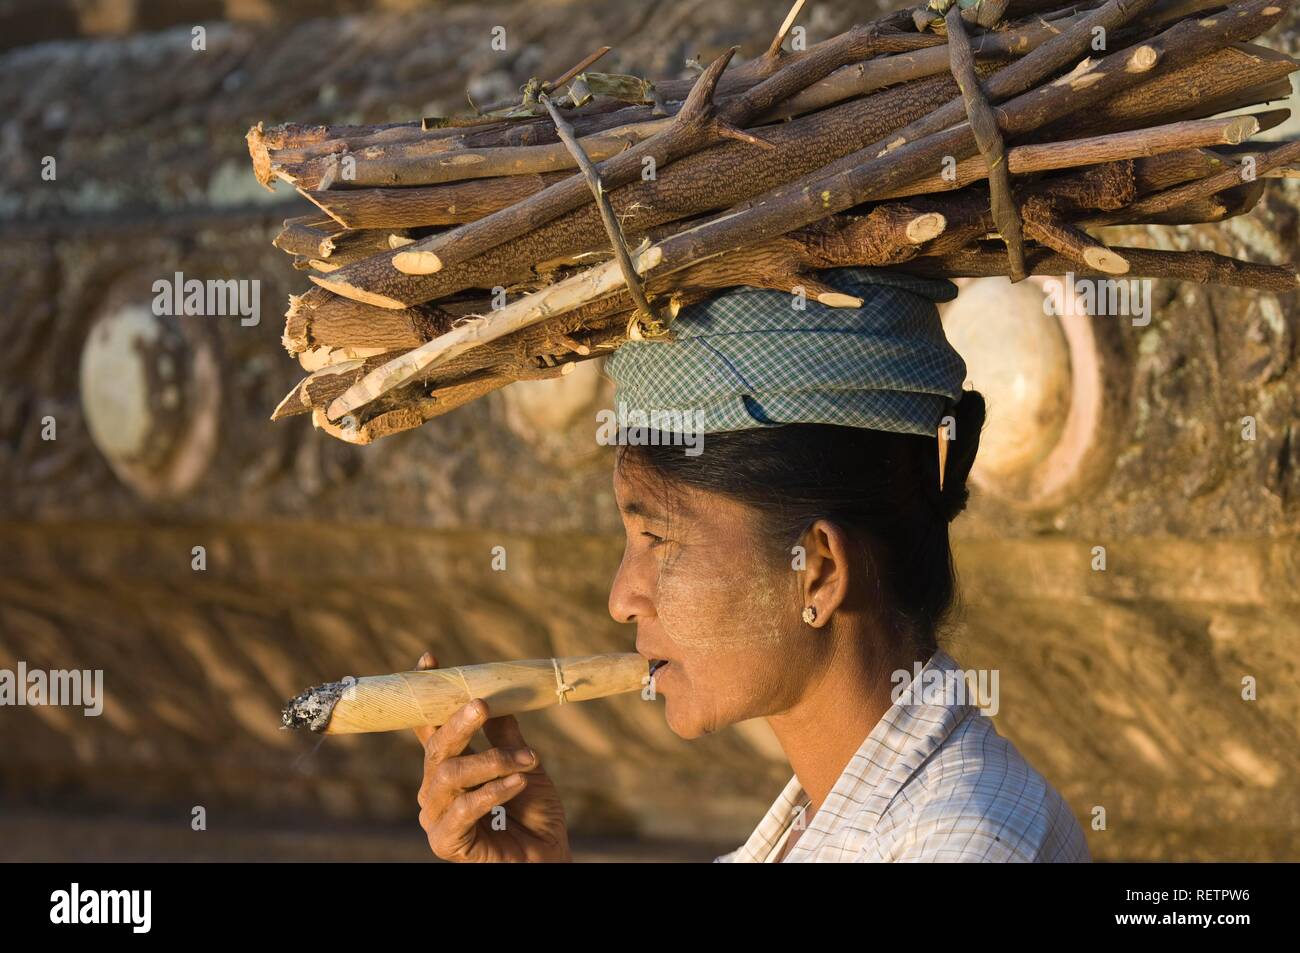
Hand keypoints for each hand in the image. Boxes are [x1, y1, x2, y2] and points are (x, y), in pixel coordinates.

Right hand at [412, 652, 571, 861]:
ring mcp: (436, 817)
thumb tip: (495, 694)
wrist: (547, 859)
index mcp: (450, 767)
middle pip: (438, 748)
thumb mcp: (524, 764)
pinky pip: (462, 810)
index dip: (427, 694)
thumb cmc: (534, 815)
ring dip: (491, 762)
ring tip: (526, 761)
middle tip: (483, 704)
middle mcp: (435, 790)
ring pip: (450, 776)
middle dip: (459, 723)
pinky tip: (516, 784)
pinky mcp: (445, 842)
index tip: (430, 660)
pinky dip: (491, 792)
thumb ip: (506, 735)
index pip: (432, 727)